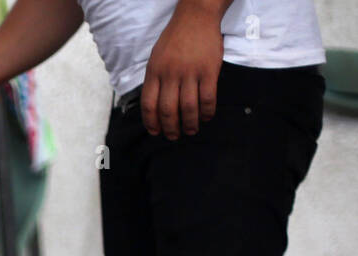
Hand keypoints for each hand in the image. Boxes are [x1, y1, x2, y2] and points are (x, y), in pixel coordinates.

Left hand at [141, 0, 224, 139]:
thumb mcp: (156, 57)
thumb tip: (153, 105)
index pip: (149, 104)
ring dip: (190, 124)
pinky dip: (207, 112)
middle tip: (174, 136)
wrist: (196, 16)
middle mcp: (170, 74)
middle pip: (168, 110)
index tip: (155, 132)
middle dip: (170, 128)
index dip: (151, 122)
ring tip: (191, 131)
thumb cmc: (175, 39)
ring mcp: (190, 72)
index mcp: (154, 71)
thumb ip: (154, 79)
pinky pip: (208, 98)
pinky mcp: (209, 70)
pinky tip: (206, 117)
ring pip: (188, 108)